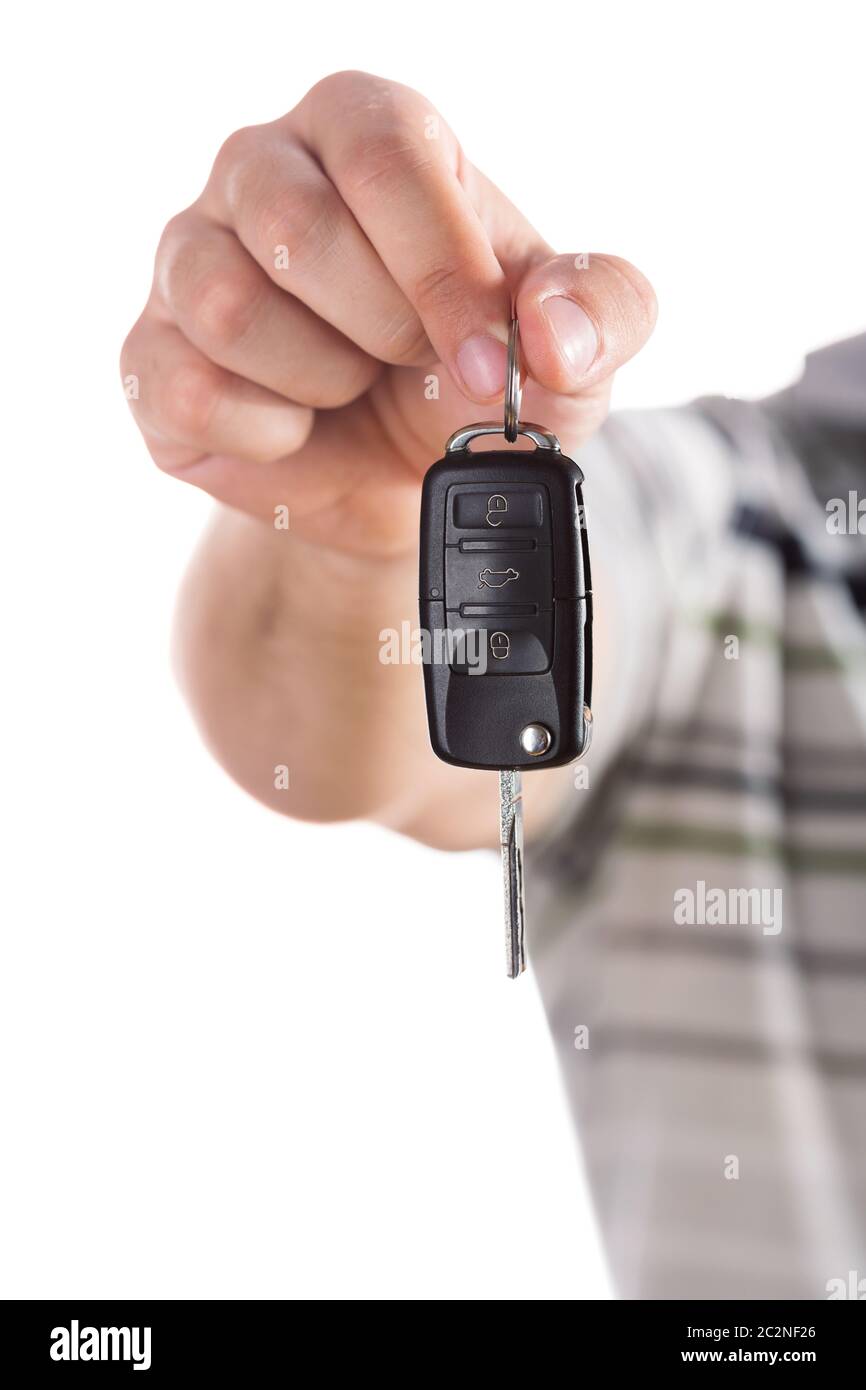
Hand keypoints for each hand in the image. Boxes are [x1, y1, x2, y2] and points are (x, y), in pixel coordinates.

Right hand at [122, 70, 655, 556]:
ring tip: (351, 386)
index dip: (441, 266)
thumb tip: (553, 333)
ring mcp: (190, 259)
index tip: (482, 360)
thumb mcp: (570, 350)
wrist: (392, 476)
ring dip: (323, 380)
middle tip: (412, 367)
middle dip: (382, 330)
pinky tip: (297, 424)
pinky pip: (191, 392)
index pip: (387, 154)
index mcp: (365, 129)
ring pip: (232, 308)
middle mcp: (261, 171)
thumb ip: (602, 313)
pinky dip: (269, 435)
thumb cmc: (471, 382)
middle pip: (296, 225)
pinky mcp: (149, 354)